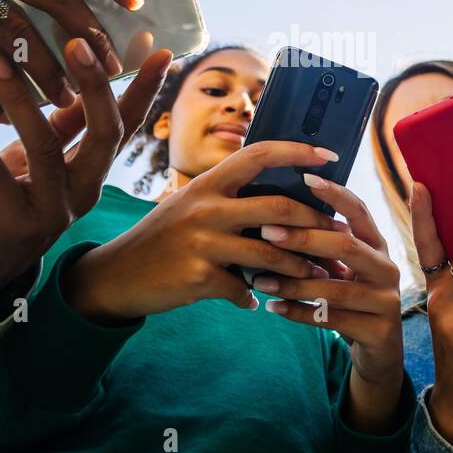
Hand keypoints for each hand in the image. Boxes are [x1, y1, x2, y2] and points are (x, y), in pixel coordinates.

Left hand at [0, 41, 170, 313]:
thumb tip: (84, 74)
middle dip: (95, 86)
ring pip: (45, 148)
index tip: (161, 50)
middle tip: (77, 42)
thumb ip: (63, 125)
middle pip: (103, 134)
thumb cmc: (11, 202)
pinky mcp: (14, 226)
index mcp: (92, 172)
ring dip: (20, 100)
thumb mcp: (39, 159)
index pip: (126, 124)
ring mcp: (53, 211)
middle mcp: (83, 192)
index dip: (144, 89)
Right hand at [63, 142, 344, 323]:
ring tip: (312, 275)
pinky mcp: (199, 277)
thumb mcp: (188, 206)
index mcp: (207, 184)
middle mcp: (205, 207)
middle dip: (315, 223)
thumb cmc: (161, 239)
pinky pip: (244, 289)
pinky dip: (252, 297)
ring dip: (298, 268)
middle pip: (278, 208)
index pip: (258, 154)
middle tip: (336, 234)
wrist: (115, 275)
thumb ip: (226, 201)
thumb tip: (279, 204)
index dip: (297, 151)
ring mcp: (202, 242)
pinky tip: (255, 301)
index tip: (329, 156)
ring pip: (271, 254)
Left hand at [249, 176, 405, 433]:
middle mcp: (387, 268)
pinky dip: (299, 313)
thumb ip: (324, 245)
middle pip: (345, 245)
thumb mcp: (344, 269)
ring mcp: (387, 300)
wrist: (380, 351)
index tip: (306, 177)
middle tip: (266, 231)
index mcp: (377, 245)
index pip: (360, 211)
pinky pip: (332, 320)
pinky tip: (273, 307)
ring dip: (293, 283)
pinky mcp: (380, 331)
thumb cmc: (351, 300)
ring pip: (335, 288)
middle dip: (304, 238)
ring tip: (259, 280)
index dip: (336, 194)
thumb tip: (276, 215)